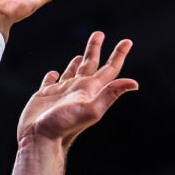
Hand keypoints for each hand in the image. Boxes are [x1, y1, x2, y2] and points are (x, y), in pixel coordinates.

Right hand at [17, 30, 135, 147]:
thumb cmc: (63, 126)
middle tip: (99, 34)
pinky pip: (50, 82)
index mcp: (90, 90)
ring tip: (80, 54)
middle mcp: (77, 90)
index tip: (127, 41)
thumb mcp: (90, 109)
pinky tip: (54, 73)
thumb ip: (110, 94)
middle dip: (95, 49)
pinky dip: (53, 75)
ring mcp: (61, 93)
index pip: (109, 69)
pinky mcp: (44, 96)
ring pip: (71, 72)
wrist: (39, 140)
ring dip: (77, 62)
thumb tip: (134, 84)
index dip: (118, 55)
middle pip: (90, 65)